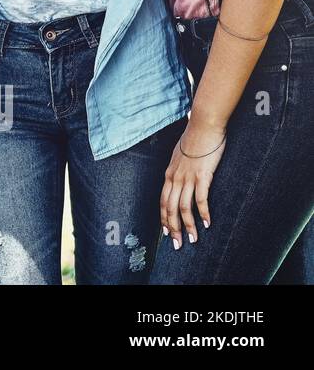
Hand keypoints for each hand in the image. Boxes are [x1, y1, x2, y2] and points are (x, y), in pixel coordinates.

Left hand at [160, 119, 225, 250]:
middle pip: (169, 208)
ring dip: (188, 226)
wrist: (203, 125)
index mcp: (169, 173)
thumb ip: (180, 166)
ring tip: (192, 240)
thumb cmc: (195, 138)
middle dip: (173, 228)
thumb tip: (182, 172)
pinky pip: (200, 199)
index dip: (164, 218)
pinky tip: (206, 224)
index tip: (166, 232)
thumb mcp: (181, 154)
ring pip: (183, 207)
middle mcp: (175, 177)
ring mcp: (187, 177)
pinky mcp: (202, 176)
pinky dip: (202, 213)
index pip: (163, 201)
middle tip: (177, 244)